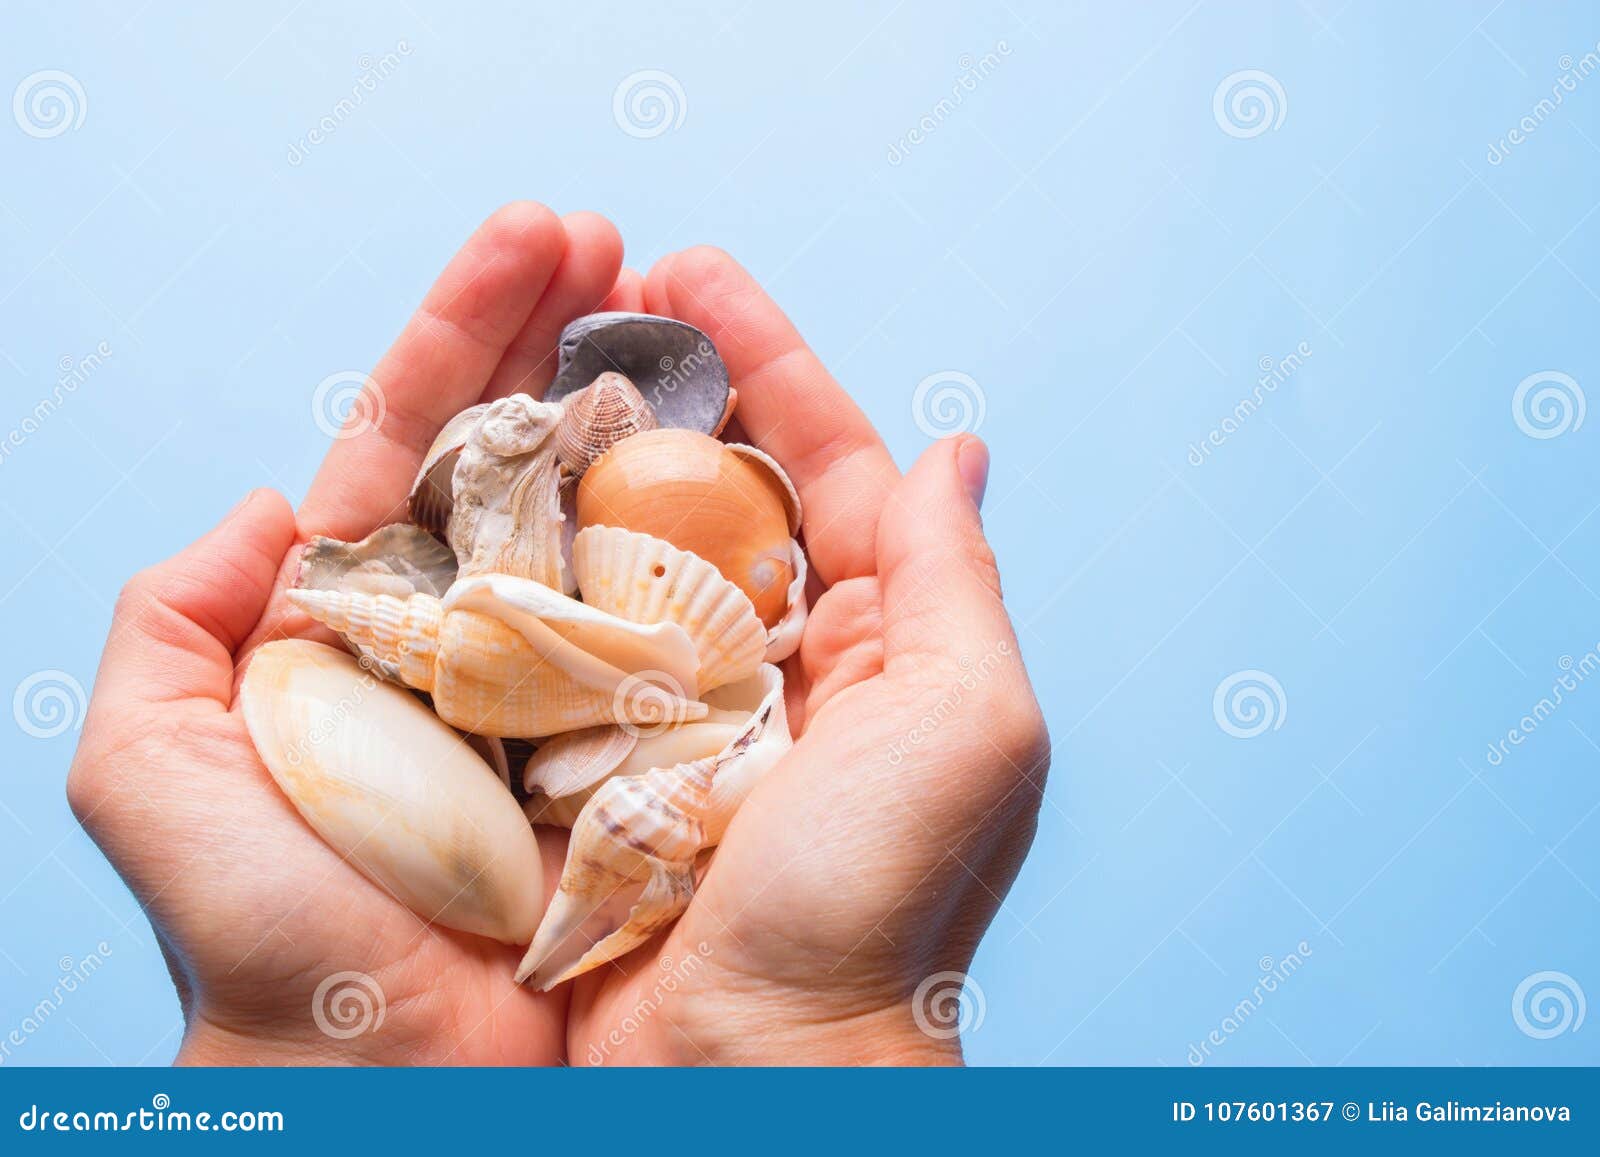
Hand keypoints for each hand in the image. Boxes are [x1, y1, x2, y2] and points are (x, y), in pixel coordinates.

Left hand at [67, 204, 635, 1064]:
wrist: (393, 1073)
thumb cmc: (275, 935)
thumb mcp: (151, 770)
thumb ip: (165, 625)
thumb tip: (268, 508)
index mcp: (360, 613)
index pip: (412, 433)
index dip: (468, 328)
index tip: (538, 237)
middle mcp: (464, 629)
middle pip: (515, 447)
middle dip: (561, 332)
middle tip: (618, 240)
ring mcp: (554, 673)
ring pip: (601, 510)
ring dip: (639, 405)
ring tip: (683, 307)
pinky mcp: (631, 728)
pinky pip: (674, 612)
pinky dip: (705, 531)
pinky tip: (738, 454)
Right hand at [561, 248, 1050, 1064]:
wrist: (751, 1070)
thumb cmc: (881, 906)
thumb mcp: (969, 725)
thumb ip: (954, 580)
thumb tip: (959, 450)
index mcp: (876, 642)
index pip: (824, 464)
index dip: (765, 359)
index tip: (691, 269)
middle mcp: (777, 660)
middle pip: (715, 484)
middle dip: (663, 384)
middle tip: (592, 288)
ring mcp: (674, 702)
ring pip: (626, 541)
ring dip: (585, 448)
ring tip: (529, 356)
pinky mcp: (586, 752)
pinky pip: (554, 628)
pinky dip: (524, 556)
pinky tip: (484, 488)